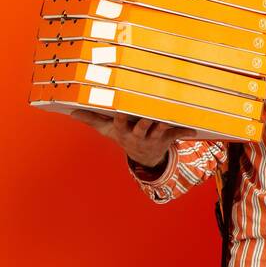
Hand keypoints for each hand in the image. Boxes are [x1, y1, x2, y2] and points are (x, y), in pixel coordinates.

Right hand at [68, 110, 195, 167]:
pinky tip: (194, 130)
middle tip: (147, 114)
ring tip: (168, 118)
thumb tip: (72, 111)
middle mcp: (138, 135)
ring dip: (163, 125)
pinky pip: (177, 134)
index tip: (120, 108)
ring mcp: (153, 137)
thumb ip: (92, 120)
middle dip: (143, 122)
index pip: (120, 123)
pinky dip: (185, 131)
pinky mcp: (167, 137)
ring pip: (159, 130)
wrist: (145, 157)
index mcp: (124, 132)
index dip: (120, 117)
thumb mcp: (108, 130)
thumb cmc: (124, 136)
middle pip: (141, 128)